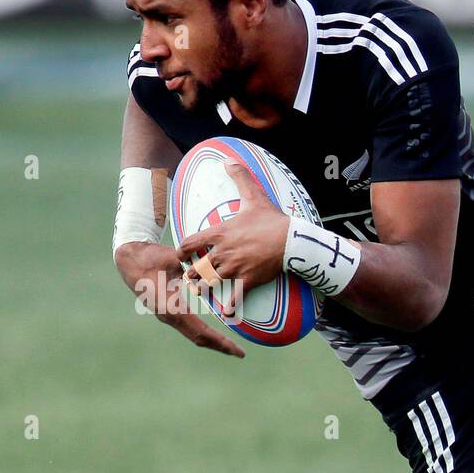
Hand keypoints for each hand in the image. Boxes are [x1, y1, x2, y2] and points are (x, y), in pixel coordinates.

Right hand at [115, 240, 245, 357]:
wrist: (129, 259)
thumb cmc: (151, 257)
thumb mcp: (174, 262)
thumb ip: (193, 270)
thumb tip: (211, 275)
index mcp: (171, 308)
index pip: (201, 330)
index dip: (221, 341)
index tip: (237, 350)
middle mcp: (169, 316)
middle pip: (199, 338)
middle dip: (220, 346)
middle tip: (240, 353)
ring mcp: (167, 316)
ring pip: (194, 334)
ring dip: (212, 341)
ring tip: (230, 347)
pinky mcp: (168, 313)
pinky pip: (189, 327)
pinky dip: (204, 333)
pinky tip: (215, 335)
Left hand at [176, 161, 287, 315]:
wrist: (292, 240)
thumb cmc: (272, 219)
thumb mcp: (254, 196)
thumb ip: (239, 177)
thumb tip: (228, 159)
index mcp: (219, 233)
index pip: (189, 243)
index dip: (181, 250)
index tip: (181, 254)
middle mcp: (222, 252)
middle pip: (196, 267)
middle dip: (192, 272)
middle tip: (191, 275)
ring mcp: (235, 268)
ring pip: (211, 282)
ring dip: (205, 288)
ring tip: (202, 291)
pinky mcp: (249, 280)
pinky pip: (235, 297)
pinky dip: (230, 306)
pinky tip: (227, 313)